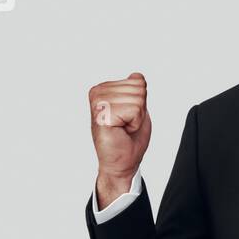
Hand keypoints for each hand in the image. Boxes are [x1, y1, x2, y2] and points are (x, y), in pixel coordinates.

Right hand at [89, 72, 150, 204]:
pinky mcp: (102, 116)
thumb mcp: (137, 108)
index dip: (140, 103)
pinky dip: (135, 123)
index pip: (138, 81)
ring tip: (123, 128)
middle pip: (139, 89)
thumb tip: (136, 76)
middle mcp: (97, 93)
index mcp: (103, 88)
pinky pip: (135, 110)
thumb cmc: (129, 138)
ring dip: (137, 117)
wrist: (123, 162)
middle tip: (126, 124)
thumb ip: (135, 91)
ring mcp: (98, 104)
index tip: (128, 117)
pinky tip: (122, 131)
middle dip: (139, 110)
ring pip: (138, 99)